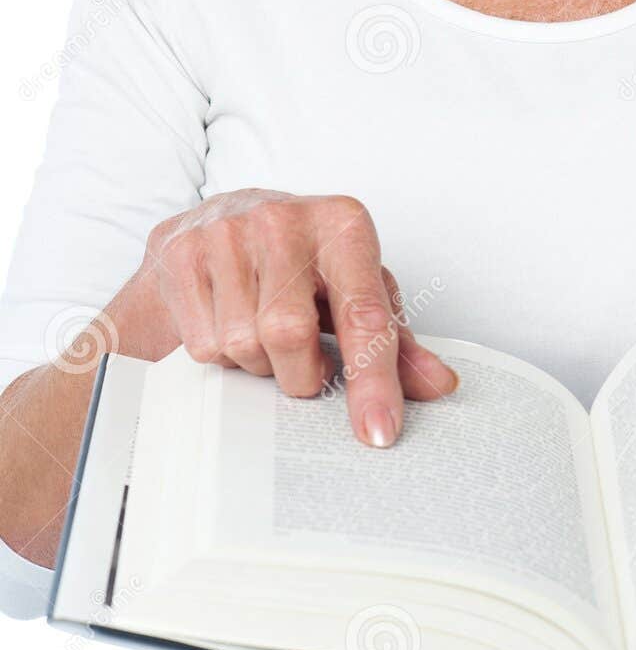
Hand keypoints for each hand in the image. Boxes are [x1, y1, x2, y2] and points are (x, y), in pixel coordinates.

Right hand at [141, 189, 456, 445]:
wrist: (222, 218)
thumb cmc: (304, 259)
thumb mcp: (355, 285)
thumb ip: (394, 338)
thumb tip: (439, 385)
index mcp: (343, 224)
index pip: (363, 313)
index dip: (372, 380)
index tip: (378, 431)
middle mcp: (283, 220)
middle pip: (289, 335)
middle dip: (300, 372)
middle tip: (304, 360)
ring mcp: (226, 232)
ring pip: (242, 344)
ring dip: (258, 363)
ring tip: (264, 332)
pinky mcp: (181, 252)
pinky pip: (202, 344)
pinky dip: (221, 354)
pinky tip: (228, 318)